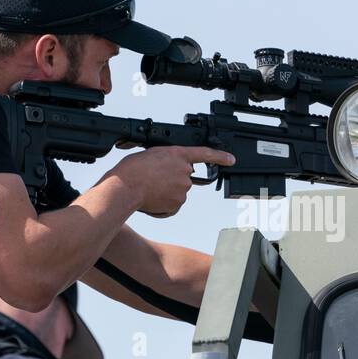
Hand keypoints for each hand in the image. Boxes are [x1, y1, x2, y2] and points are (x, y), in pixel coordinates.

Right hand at [103, 146, 234, 218]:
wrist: (125, 187)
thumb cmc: (132, 169)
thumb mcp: (151, 154)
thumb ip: (167, 160)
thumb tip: (170, 171)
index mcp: (178, 154)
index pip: (205, 154)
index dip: (220, 157)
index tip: (232, 159)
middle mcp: (184, 171)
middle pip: (184, 176)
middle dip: (172, 178)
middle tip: (153, 179)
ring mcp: (183, 188)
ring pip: (178, 191)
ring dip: (166, 192)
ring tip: (149, 189)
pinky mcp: (178, 203)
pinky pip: (173, 205)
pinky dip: (163, 205)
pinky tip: (151, 199)